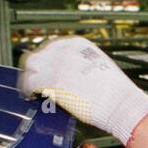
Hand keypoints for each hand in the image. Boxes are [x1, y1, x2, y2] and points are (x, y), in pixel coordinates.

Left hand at [19, 37, 147, 144]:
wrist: (120, 103)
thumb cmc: (115, 92)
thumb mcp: (98, 66)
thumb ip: (80, 65)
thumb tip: (69, 75)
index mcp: (78, 44)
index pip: (52, 47)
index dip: (46, 61)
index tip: (45, 70)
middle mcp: (65, 51)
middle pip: (39, 54)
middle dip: (36, 68)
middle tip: (36, 80)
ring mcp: (57, 65)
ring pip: (31, 65)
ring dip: (29, 77)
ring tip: (31, 89)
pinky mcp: (52, 81)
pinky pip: (30, 83)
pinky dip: (28, 90)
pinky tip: (31, 96)